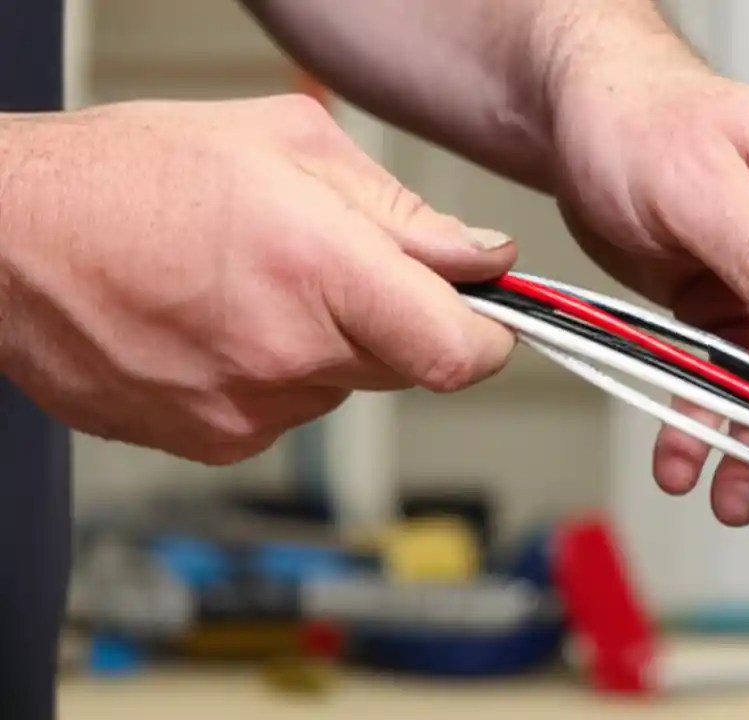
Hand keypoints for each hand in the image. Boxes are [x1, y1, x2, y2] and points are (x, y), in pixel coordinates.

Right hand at [0, 95, 515, 464]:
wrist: (5, 237)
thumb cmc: (128, 176)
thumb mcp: (285, 145)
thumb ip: (401, 209)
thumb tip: (478, 257)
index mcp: (317, 269)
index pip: (458, 351)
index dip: (490, 336)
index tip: (489, 317)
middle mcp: (289, 354)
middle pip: (407, 365)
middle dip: (397, 319)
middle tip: (338, 266)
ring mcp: (249, 409)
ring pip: (345, 385)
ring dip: (330, 342)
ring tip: (258, 283)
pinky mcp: (214, 439)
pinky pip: (288, 409)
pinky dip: (279, 371)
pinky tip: (224, 321)